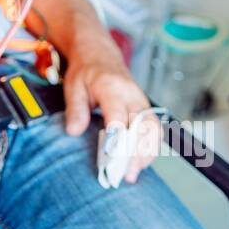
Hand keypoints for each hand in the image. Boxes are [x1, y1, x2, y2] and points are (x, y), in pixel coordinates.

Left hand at [62, 37, 159, 183]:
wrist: (100, 54)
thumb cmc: (86, 71)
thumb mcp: (73, 86)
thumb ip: (75, 109)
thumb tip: (74, 131)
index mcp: (111, 87)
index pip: (118, 115)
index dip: (117, 137)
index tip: (112, 157)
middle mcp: (131, 94)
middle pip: (141, 126)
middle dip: (136, 153)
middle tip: (126, 174)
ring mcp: (141, 101)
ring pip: (152, 129)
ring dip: (146, 152)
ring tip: (134, 172)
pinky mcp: (145, 107)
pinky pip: (154, 129)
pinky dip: (151, 146)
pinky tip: (141, 162)